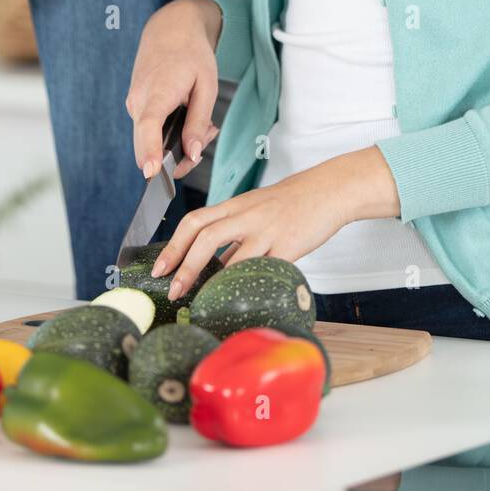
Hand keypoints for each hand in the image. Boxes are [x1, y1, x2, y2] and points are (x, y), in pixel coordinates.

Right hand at [126, 0, 223, 179]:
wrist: (170, 28)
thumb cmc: (191, 53)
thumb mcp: (206, 86)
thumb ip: (198, 122)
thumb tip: (192, 154)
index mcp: (158, 91)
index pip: (148, 126)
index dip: (149, 151)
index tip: (151, 172)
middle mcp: (138, 101)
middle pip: (150, 146)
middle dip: (179, 155)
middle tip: (207, 137)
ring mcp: (133, 104)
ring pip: (152, 141)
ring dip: (177, 142)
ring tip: (203, 124)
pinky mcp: (135, 106)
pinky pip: (150, 130)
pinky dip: (169, 132)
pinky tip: (188, 118)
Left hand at [151, 147, 400, 299]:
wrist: (329, 189)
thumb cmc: (291, 203)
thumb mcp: (256, 211)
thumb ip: (235, 236)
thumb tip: (213, 268)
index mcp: (236, 206)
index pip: (195, 221)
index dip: (173, 245)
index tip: (160, 268)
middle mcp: (247, 215)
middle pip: (205, 236)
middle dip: (183, 264)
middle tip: (172, 289)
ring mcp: (268, 230)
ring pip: (232, 255)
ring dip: (212, 280)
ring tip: (200, 301)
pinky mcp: (290, 245)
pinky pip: (264, 268)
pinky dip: (249, 284)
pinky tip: (241, 298)